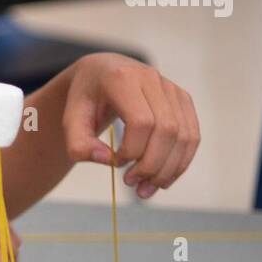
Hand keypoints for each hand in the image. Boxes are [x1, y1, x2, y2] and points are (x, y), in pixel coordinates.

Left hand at [61, 53, 200, 198]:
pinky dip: (180, 162)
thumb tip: (108, 161)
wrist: (102, 73)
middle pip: (167, 130)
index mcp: (122, 79)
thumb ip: (79, 144)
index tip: (116, 163)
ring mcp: (171, 88)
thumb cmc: (85, 99)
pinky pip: (192, 135)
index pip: (141, 121)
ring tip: (146, 189)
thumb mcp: (70, 119)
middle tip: (131, 184)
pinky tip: (162, 179)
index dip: (133, 150)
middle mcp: (152, 79)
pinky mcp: (182, 100)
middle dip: (152, 164)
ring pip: (184, 135)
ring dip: (169, 169)